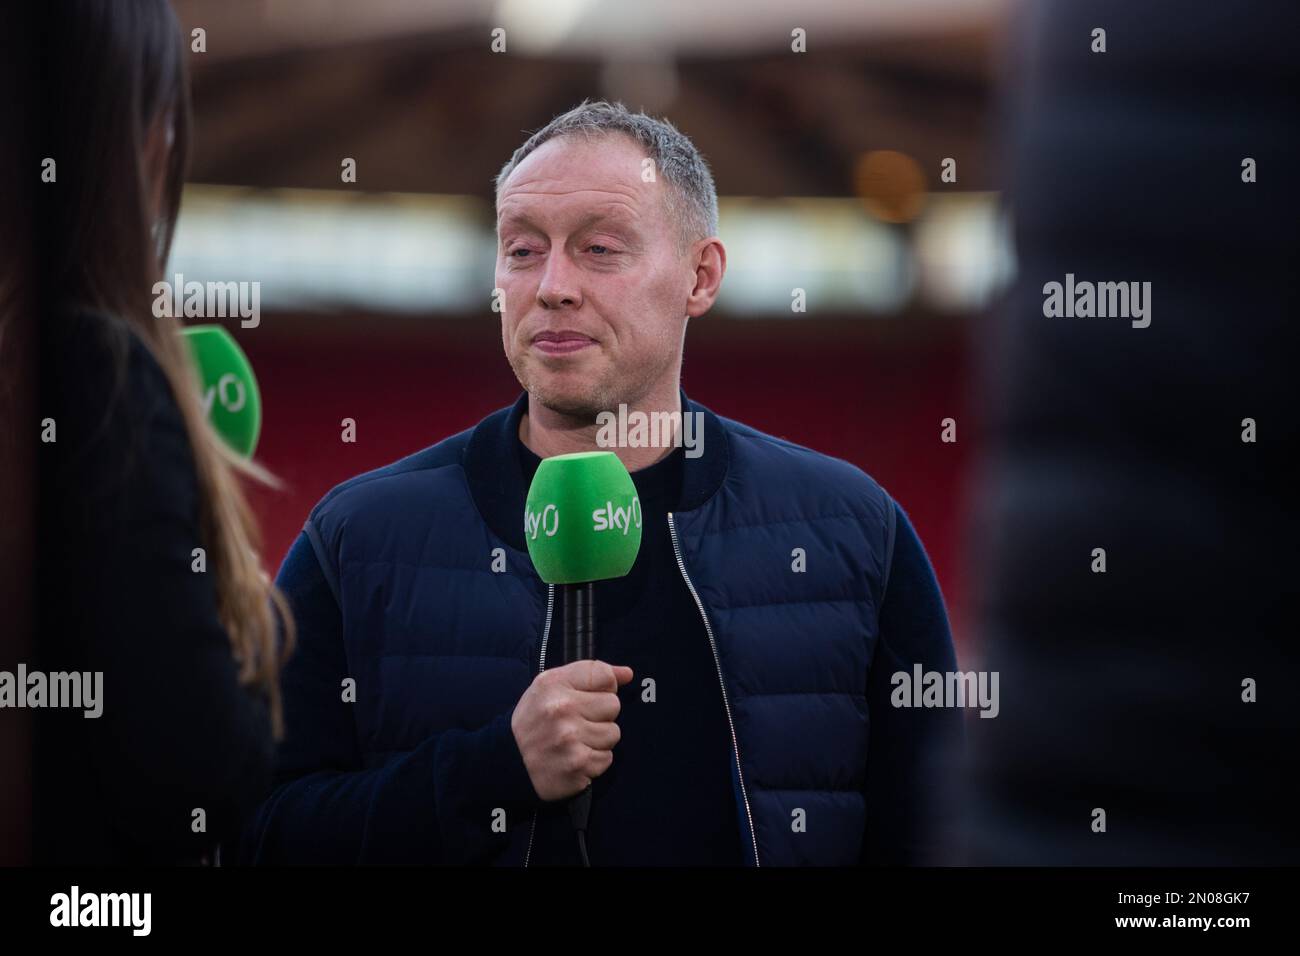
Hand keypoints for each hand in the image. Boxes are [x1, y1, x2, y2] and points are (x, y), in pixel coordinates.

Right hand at [510, 660, 632, 801]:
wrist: (508, 760)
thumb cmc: (535, 719)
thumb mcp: (552, 686)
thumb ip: (590, 673)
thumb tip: (627, 673)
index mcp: (554, 684)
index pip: (605, 676)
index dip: (602, 687)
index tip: (588, 697)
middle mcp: (561, 709)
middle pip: (613, 705)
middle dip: (600, 715)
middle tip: (577, 722)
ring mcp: (570, 739)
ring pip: (613, 733)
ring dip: (598, 739)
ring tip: (575, 741)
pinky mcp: (577, 765)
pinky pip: (607, 758)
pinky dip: (594, 761)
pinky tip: (574, 757)